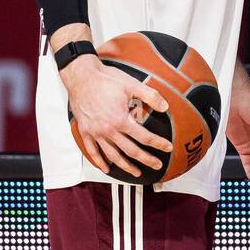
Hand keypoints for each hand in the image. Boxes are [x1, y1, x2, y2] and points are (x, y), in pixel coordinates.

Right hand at [62, 55, 172, 177]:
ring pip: (112, 155)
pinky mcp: (85, 132)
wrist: (81, 77)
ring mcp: (95, 133)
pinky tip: (107, 169)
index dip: (157, 143)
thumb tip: (166, 107)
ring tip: (136, 172)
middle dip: (146, 159)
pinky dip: (100, 162)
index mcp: (120, 120)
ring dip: (125, 166)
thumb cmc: (106, 79)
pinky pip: (92, 151)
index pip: (144, 137)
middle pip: (130, 150)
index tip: (168, 148)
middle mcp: (108, 130)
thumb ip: (150, 96)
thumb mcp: (132, 85)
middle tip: (157, 165)